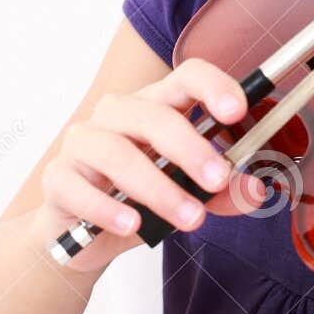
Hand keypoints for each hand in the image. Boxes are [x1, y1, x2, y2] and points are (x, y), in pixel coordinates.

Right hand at [35, 58, 265, 273]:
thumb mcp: (189, 195)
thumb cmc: (138, 199)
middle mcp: (117, 115)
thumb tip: (255, 190)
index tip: (237, 111)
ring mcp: (83, 143)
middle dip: (190, 148)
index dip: (213, 87)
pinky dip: (108, 208)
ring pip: (117, 152)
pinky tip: (132, 224)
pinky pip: (79, 187)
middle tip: (218, 180)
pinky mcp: (58, 178)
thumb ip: (224, 192)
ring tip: (189, 218)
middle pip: (153, 115)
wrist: (83, 235)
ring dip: (158, 188)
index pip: (186, 77)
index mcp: (156, 106)